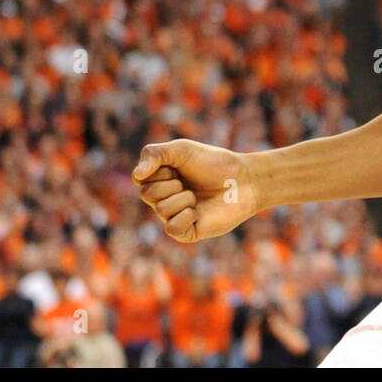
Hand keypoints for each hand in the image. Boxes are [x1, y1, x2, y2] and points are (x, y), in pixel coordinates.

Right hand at [131, 139, 258, 242]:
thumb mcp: (182, 149)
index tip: (177, 166)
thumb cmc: (214, 163)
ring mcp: (174, 216)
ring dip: (183, 198)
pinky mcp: (186, 232)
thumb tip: (136, 175)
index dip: (160, 170)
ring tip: (197, 196)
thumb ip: (154, 154)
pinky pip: (172, 227)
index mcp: (159, 180)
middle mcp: (162, 199)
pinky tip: (199, 211)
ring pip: (162, 210)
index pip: (140, 178)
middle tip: (190, 182)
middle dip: (172, 184)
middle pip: (148, 194)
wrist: (244, 180)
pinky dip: (187, 216)